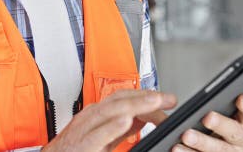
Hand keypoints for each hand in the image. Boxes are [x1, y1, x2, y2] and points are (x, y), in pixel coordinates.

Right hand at [42, 90, 176, 151]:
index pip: (124, 97)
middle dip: (145, 97)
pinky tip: (127, 121)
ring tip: (154, 102)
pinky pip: (97, 135)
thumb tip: (142, 116)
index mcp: (97, 114)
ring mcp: (84, 130)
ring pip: (110, 111)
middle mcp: (90, 117)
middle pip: (120, 100)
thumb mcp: (102, 135)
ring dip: (134, 105)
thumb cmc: (74, 150)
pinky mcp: (82, 145)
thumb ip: (120, 127)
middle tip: (167, 98)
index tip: (167, 99)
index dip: (146, 95)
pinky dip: (112, 126)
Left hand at [172, 95, 242, 151]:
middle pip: (235, 132)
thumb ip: (206, 102)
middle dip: (221, 124)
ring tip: (186, 135)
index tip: (240, 98)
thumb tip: (177, 98)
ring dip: (203, 142)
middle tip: (207, 117)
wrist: (202, 144)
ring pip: (220, 150)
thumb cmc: (206, 123)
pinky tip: (177, 148)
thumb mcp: (210, 110)